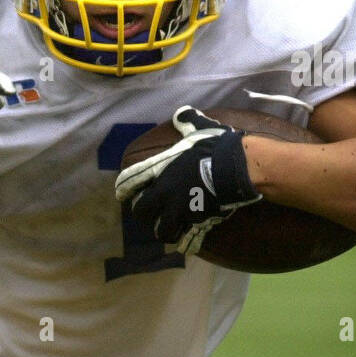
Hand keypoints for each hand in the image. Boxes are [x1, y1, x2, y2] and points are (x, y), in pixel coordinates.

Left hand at [114, 106, 261, 253]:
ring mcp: (178, 209)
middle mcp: (164, 193)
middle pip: (141, 212)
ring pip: (161, 230)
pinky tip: (187, 244)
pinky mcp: (195, 221)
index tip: (121, 195)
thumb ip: (187, 122)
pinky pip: (185, 237)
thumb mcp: (199, 130)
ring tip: (170, 231)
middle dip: (144, 215)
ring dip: (164, 231)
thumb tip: (182, 112)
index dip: (124, 189)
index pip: (130, 181)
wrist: (233, 167)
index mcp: (160, 171)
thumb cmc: (215, 147)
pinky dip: (186, 241)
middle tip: (150, 215)